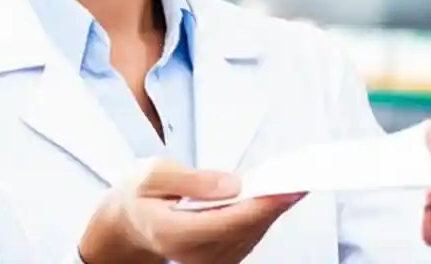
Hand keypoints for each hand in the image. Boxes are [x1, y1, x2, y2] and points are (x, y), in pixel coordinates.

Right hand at [78, 158, 303, 263]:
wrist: (127, 226)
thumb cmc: (138, 196)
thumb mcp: (152, 174)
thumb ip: (193, 179)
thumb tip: (234, 184)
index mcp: (175, 233)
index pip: (229, 220)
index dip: (264, 203)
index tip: (291, 186)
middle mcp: (195, 255)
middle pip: (248, 228)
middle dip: (277, 201)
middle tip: (303, 174)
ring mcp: (209, 261)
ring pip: (253, 233)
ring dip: (274, 207)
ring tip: (292, 179)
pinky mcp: (220, 258)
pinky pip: (250, 236)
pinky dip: (264, 214)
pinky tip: (274, 195)